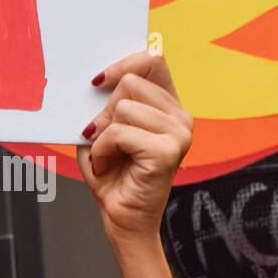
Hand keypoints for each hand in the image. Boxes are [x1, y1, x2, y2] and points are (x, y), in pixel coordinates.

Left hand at [76, 51, 192, 246]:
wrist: (121, 217)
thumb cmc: (111, 171)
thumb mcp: (103, 128)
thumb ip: (105, 101)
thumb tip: (96, 78)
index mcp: (168, 105)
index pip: (153, 60)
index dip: (123, 64)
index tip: (97, 81)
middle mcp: (181, 116)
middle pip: (130, 82)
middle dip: (105, 110)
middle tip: (103, 138)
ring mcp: (179, 133)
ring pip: (122, 107)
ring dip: (102, 134)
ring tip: (108, 154)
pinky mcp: (168, 151)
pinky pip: (118, 132)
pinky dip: (102, 148)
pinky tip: (107, 164)